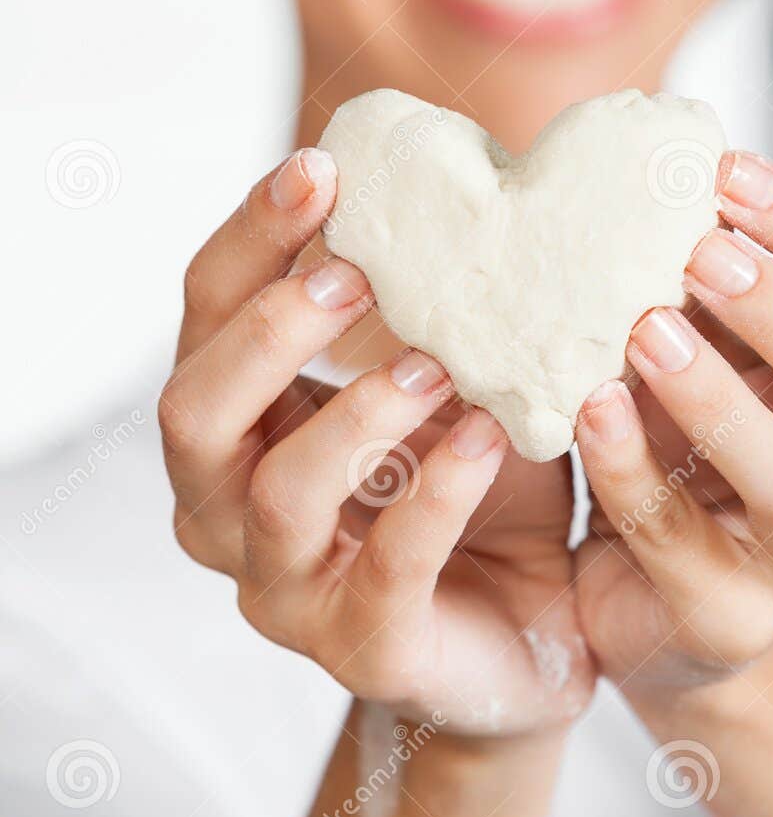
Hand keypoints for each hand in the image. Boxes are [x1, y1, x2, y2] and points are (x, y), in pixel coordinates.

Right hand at [159, 149, 592, 734]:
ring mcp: (287, 589)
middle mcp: (230, 510)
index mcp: (237, 427)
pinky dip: (437, 492)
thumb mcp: (447, 377)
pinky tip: (489, 436)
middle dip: (268, 332)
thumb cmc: (477, 486)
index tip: (320, 168)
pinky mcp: (365, 648)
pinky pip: (387, 566)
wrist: (536, 628)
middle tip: (354, 273)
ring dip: (354, 413)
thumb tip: (458, 171)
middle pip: (192, 412)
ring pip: (278, 494)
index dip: (249, 239)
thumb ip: (423, 301)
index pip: (206, 317)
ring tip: (437, 363)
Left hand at [573, 152, 772, 690]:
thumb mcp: (744, 353)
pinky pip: (679, 542)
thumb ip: (734, 282)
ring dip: (718, 400)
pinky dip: (629, 468)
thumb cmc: (716, 442)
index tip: (723, 173)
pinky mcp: (734, 625)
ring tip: (642, 329)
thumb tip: (677, 168)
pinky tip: (586, 409)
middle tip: (698, 251)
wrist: (672, 593)